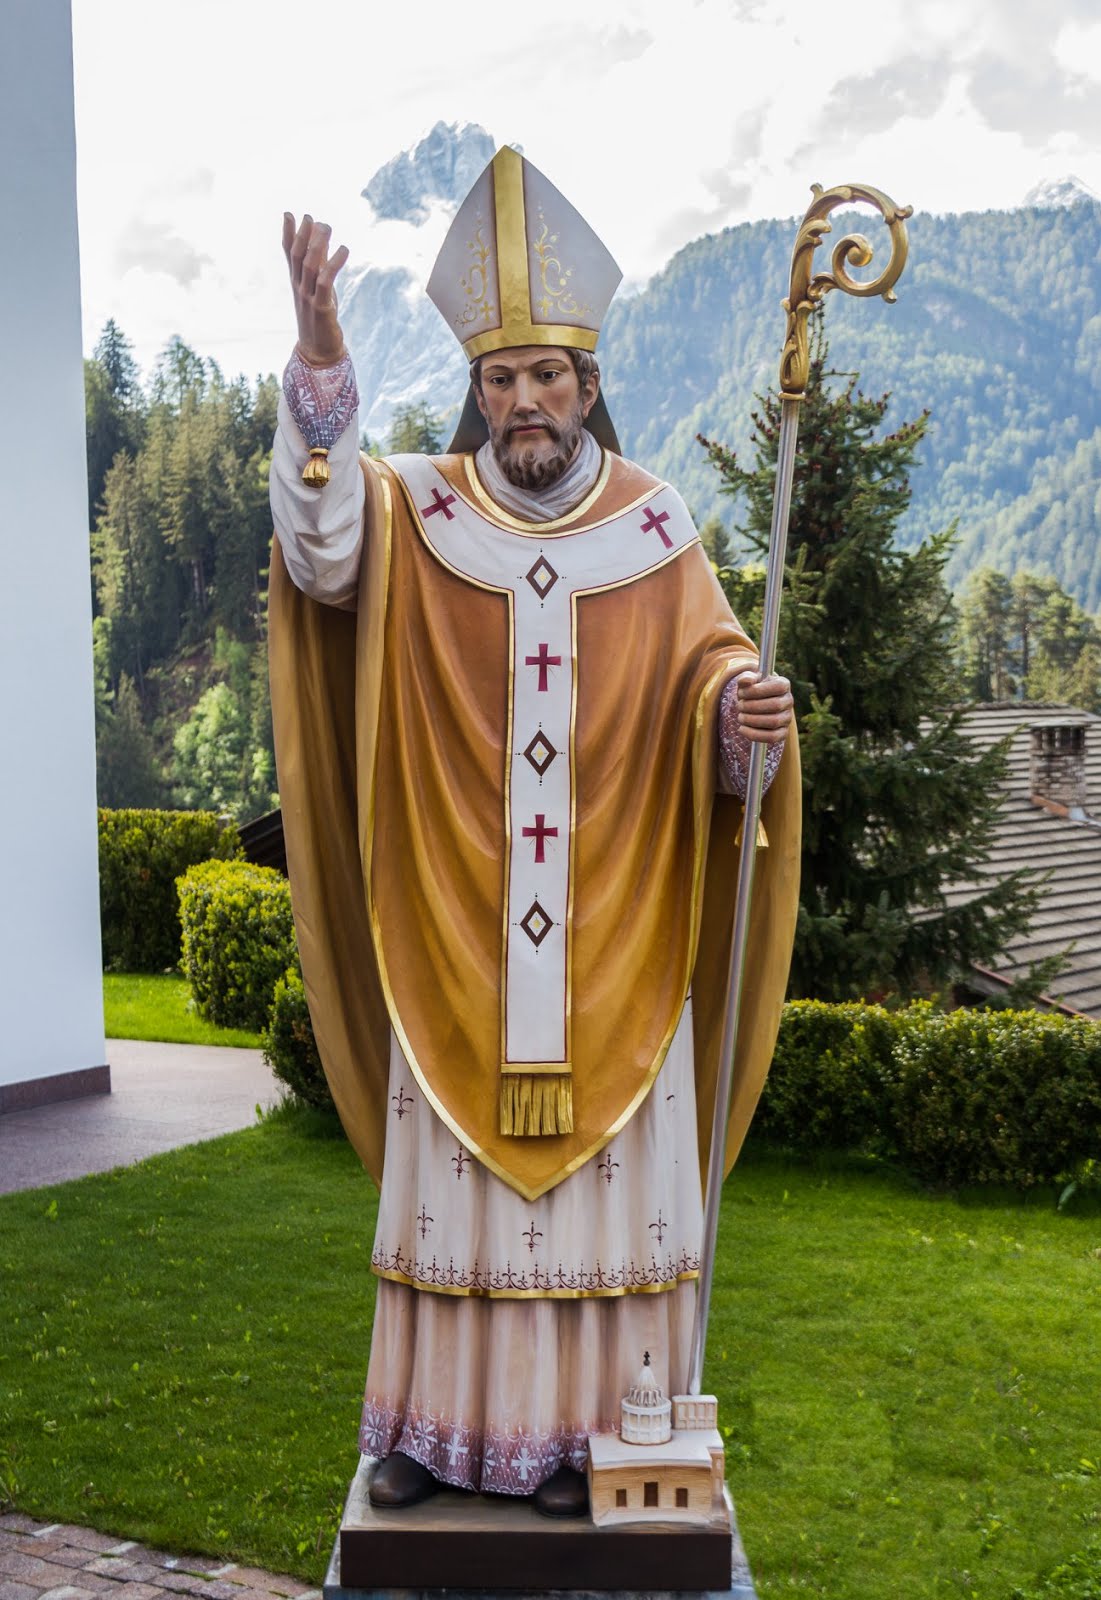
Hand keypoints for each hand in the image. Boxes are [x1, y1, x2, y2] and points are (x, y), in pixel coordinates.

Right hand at [282, 212, 349, 366]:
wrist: (318, 351)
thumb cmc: (320, 317)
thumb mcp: (318, 288)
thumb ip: (319, 265)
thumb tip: (321, 240)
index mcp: (296, 282)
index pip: (288, 254)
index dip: (287, 233)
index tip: (288, 214)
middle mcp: (299, 288)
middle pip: (297, 256)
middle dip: (302, 234)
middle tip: (310, 217)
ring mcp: (308, 298)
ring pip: (309, 266)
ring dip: (317, 245)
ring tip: (326, 227)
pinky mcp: (322, 307)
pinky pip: (325, 282)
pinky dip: (333, 264)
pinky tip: (344, 250)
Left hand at [736, 672, 793, 743]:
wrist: (754, 704)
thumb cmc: (751, 690)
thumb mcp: (747, 681)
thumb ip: (746, 677)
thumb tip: (747, 680)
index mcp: (783, 684)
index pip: (778, 687)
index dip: (757, 690)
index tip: (742, 692)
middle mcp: (789, 701)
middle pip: (775, 705)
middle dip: (752, 706)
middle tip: (739, 706)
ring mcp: (787, 718)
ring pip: (773, 722)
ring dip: (752, 720)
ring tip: (740, 717)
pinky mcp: (782, 733)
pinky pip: (771, 737)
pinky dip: (754, 734)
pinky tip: (742, 729)